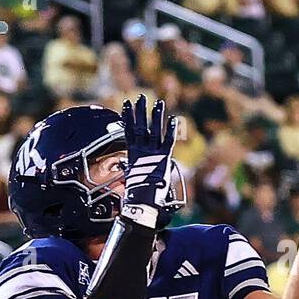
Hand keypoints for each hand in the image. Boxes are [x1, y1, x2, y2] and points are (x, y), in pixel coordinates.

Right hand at [119, 95, 176, 228]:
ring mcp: (153, 153)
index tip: (126, 104)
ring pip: (154, 130)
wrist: (143, 201)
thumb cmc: (137, 194)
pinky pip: (168, 141)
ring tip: (159, 103)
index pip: (129, 131)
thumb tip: (125, 166)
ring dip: (156, 116)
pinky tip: (173, 119)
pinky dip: (171, 131)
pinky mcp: (164, 158)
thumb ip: (130, 169)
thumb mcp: (131, 178)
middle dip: (141, 111)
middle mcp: (142, 151)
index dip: (128, 117)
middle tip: (140, 97)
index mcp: (133, 154)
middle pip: (141, 126)